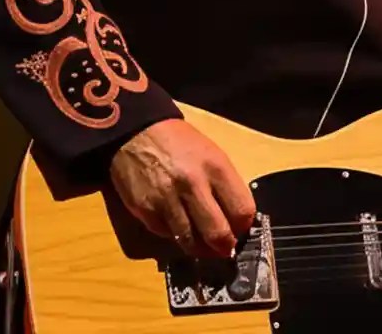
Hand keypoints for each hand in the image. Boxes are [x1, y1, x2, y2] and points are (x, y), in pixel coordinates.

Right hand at [109, 119, 255, 258]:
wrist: (137, 132)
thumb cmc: (181, 143)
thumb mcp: (213, 155)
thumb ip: (226, 186)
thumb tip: (236, 218)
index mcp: (216, 168)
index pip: (242, 211)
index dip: (244, 226)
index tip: (241, 229)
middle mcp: (193, 185)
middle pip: (218, 233)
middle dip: (225, 246)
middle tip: (225, 248)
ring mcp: (168, 200)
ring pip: (191, 241)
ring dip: (201, 249)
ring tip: (205, 247)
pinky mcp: (146, 210)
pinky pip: (167, 235)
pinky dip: (175, 236)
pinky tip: (180, 230)